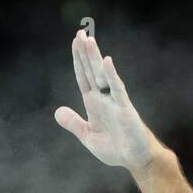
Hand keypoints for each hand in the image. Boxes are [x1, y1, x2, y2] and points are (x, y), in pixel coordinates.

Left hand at [54, 30, 165, 174]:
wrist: (136, 159)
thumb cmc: (115, 148)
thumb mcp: (88, 136)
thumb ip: (74, 123)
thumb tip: (57, 111)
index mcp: (93, 104)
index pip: (83, 77)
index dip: (78, 61)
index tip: (75, 43)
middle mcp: (103, 98)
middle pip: (91, 71)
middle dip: (85, 53)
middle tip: (80, 33)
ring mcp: (114, 101)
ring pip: (102, 75)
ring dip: (95, 58)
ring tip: (89, 40)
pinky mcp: (125, 108)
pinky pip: (117, 89)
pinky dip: (111, 75)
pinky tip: (106, 61)